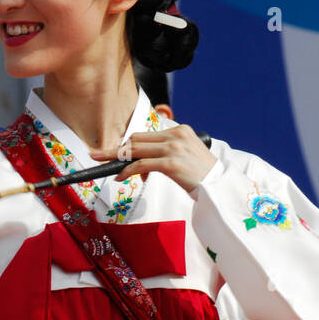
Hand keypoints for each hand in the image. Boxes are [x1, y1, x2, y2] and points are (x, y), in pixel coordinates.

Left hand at [88, 123, 216, 193]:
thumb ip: (166, 155)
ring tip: (102, 164)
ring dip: (117, 159)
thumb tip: (142, 166)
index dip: (128, 145)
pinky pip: (142, 165)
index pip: (146, 136)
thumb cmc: (203, 177)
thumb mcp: (186, 158)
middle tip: (98, 155)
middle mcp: (176, 135)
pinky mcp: (171, 163)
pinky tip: (120, 177)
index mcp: (180, 131)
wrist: (220, 188)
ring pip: (136, 150)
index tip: (115, 152)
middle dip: (116, 149)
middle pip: (137, 139)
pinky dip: (128, 171)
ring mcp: (174, 148)